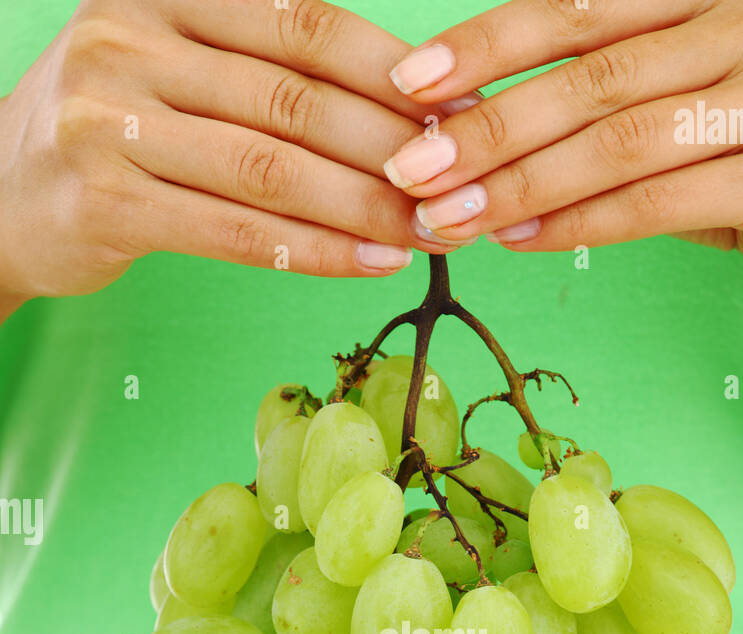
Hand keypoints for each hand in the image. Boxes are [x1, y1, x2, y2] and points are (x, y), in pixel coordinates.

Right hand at [0, 0, 469, 310]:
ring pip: (270, 168)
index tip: (457, 111)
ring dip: (364, 207)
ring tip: (429, 233)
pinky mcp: (106, 202)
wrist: (6, 194)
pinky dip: (314, 251)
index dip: (388, 69)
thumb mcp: (176, 60)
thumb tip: (407, 94)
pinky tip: (373, 263)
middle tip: (459, 185)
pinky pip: (235, 232)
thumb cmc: (119, 130)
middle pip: (294, 97)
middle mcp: (130, 39)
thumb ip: (263, 62)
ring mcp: (110, 120)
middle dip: (391, 147)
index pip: (301, 23)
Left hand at [383, 0, 742, 353]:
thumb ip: (595, 102)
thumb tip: (463, 124)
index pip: (582, 5)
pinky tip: (520, 241)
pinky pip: (660, 202)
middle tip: (414, 168)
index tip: (411, 83)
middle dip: (490, 125)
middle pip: (595, 74)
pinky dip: (580, 225)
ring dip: (523, 184)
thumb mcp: (674, 114)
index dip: (490, 43)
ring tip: (453, 217)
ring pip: (623, 141)